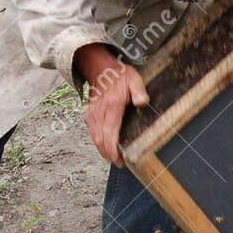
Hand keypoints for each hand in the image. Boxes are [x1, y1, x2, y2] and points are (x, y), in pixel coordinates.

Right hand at [76, 43, 147, 166]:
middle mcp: (100, 112)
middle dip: (108, 154)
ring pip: (94, 137)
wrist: (101, 69)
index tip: (117, 159)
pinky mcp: (90, 115)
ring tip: (113, 159)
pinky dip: (98, 142)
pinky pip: (92, 132)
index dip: (112, 148)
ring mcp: (93, 114)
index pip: (110, 131)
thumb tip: (142, 102)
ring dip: (102, 150)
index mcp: (112, 105)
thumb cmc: (119, 75)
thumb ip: (139, 91)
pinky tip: (105, 148)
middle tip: (119, 163)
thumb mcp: (134, 79)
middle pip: (100, 138)